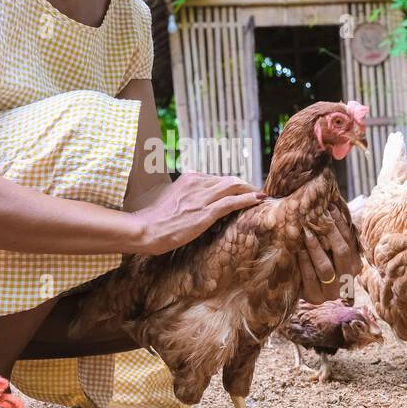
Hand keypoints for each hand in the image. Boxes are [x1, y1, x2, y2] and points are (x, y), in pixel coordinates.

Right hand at [129, 172, 264, 254]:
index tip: (241, 189)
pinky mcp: (205, 212)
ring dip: (250, 190)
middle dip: (245, 185)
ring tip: (261, 196)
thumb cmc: (154, 220)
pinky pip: (232, 202)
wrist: (145, 229)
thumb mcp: (171, 200)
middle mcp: (197, 183)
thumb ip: (185, 196)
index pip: (217, 178)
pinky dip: (248, 200)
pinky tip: (259, 200)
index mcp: (188, 179)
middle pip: (229, 179)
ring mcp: (202, 197)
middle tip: (256, 192)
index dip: (232, 184)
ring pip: (234, 187)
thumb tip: (194, 203)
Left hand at [297, 204, 363, 303]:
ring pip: (325, 267)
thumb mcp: (331, 251)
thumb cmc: (320, 262)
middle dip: (330, 233)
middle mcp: (347, 279)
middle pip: (342, 253)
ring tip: (306, 232)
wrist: (307, 290)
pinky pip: (309, 278)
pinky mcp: (315, 298)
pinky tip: (298, 249)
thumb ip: (334, 236)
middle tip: (318, 217)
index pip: (351, 241)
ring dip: (315, 248)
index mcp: (355, 266)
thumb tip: (330, 204)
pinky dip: (304, 262)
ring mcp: (332, 291)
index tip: (330, 208)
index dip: (341, 224)